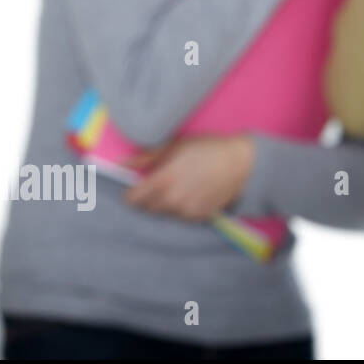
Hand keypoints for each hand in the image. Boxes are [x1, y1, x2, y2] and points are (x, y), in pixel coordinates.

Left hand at [123, 135, 254, 221]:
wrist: (242, 162)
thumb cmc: (208, 149)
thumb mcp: (176, 145)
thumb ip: (146, 157)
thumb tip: (121, 165)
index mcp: (163, 180)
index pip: (133, 199)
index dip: (133, 193)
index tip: (139, 187)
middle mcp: (173, 199)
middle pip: (147, 209)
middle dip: (150, 198)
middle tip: (162, 185)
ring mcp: (187, 210)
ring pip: (165, 214)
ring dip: (167, 204)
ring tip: (181, 188)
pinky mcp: (200, 217)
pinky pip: (182, 218)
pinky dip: (183, 209)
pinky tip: (193, 194)